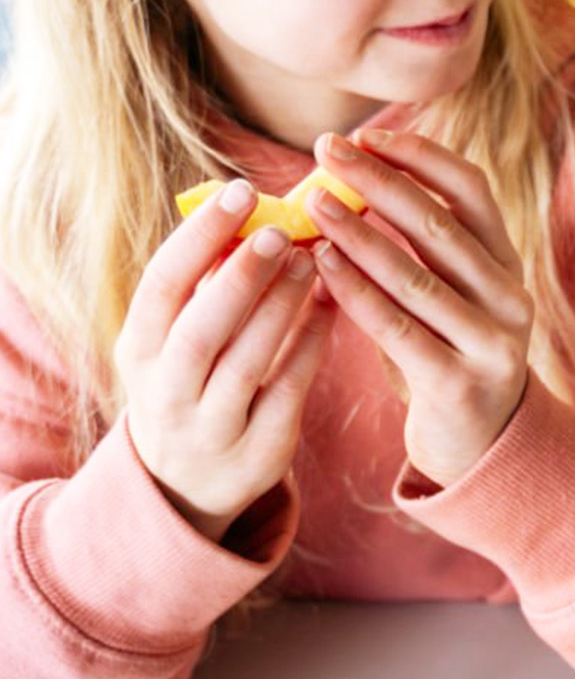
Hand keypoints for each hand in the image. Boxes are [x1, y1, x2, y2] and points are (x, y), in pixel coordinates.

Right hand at [115, 179, 332, 541]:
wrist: (185, 486)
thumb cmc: (188, 385)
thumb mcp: (172, 340)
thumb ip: (202, 286)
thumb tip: (246, 207)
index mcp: (138, 349)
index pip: (162, 284)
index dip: (200, 236)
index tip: (240, 191)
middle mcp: (166, 390)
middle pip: (203, 327)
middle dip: (244, 275)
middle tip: (285, 230)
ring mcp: (212, 426)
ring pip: (248, 361)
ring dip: (283, 307)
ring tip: (315, 260)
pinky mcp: (258, 452)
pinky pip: (289, 391)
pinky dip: (311, 346)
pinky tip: (332, 307)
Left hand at [305, 128, 530, 486]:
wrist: (482, 446)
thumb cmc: (446, 355)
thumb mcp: (447, 294)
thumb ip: (417, 246)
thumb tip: (345, 178)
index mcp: (507, 266)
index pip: (471, 191)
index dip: (419, 156)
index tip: (363, 134)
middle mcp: (509, 299)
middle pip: (440, 225)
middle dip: (378, 181)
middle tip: (324, 149)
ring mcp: (491, 344)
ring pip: (418, 277)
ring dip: (359, 234)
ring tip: (311, 202)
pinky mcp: (461, 385)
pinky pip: (399, 330)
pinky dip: (357, 292)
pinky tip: (321, 265)